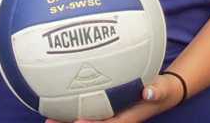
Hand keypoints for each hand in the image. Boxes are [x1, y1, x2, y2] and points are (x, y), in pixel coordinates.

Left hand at [61, 74, 185, 122]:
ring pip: (86, 120)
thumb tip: (149, 91)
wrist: (161, 92)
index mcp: (126, 118)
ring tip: (47, 119)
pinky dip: (73, 108)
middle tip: (49, 122)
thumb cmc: (162, 91)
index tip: (77, 122)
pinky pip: (87, 109)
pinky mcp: (105, 107)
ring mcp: (108, 114)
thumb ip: (156, 91)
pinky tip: (57, 102)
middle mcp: (114, 119)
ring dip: (67, 121)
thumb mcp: (162, 90)